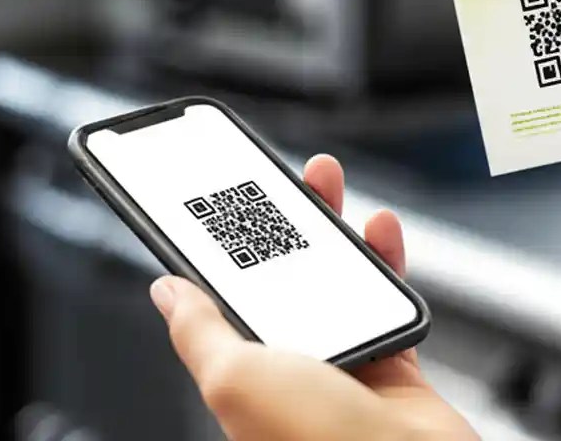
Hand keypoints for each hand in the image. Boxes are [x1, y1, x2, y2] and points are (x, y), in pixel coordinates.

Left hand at [148, 154, 477, 440]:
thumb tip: (166, 292)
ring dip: (332, 230)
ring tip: (324, 184)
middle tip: (276, 182)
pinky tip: (379, 229)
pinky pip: (387, 298)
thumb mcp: (234, 378)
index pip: (221, 301)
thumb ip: (199, 331)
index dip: (219, 251)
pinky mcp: (393, 365)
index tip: (215, 205)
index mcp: (243, 377)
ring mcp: (344, 366)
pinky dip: (386, 259)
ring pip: (335, 282)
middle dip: (277, 227)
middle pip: (281, 281)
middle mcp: (292, 371)